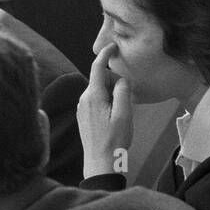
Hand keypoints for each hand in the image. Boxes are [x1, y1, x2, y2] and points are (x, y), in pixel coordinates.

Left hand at [77, 43, 133, 178]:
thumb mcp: (124, 115)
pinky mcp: (83, 115)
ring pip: (99, 90)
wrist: (100, 162)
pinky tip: (114, 117)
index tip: (113, 46)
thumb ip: (123, 92)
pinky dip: (107, 101)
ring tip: (121, 113)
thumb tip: (120, 79)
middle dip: (115, 82)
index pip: (97, 68)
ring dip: (112, 94)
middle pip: (101, 79)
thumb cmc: (114, 140)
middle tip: (127, 99)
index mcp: (93, 96)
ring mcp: (81, 108)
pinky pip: (96, 100)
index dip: (105, 54)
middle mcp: (83, 99)